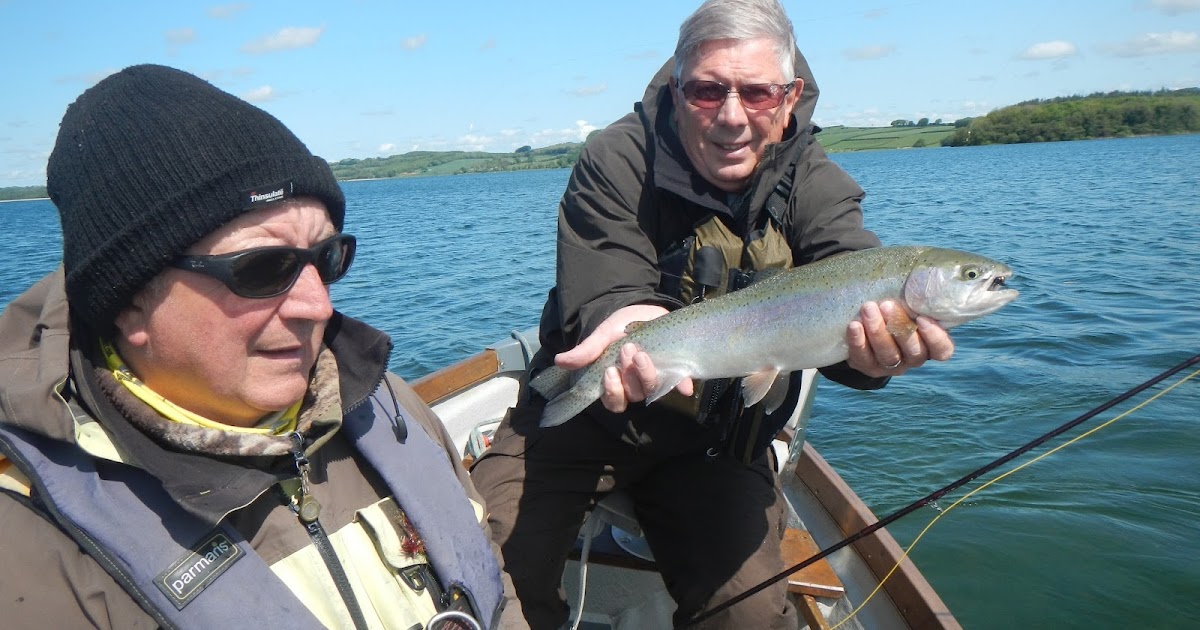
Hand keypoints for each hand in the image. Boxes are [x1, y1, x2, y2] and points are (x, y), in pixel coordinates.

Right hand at [555, 304, 694, 412]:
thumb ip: (586, 350)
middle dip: (630, 374)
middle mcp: (635, 385)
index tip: (608, 372)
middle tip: (627, 350)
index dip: (612, 392)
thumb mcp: (603, 334)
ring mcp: (656, 378)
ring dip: (647, 373)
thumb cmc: (620, 326)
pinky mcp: (676, 371)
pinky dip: (682, 384)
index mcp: (616, 381)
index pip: (613, 400)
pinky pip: (680, 384)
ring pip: (652, 389)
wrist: (644, 310)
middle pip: (633, 394)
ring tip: (642, 352)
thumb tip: (560, 361)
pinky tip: (685, 382)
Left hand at [845, 300, 954, 377]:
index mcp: (929, 344)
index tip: (922, 318)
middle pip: (913, 351)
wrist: (866, 331)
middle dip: (899, 327)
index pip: (942, 350)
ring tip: (868, 308)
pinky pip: (863, 357)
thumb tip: (918, 276)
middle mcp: (913, 358)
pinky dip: (858, 341)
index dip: (935, 337)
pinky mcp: (868, 366)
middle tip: (887, 305)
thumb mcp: (909, 306)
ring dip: (878, 331)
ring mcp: (891, 365)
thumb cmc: (895, 311)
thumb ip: (917, 301)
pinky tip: (854, 325)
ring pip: (888, 354)